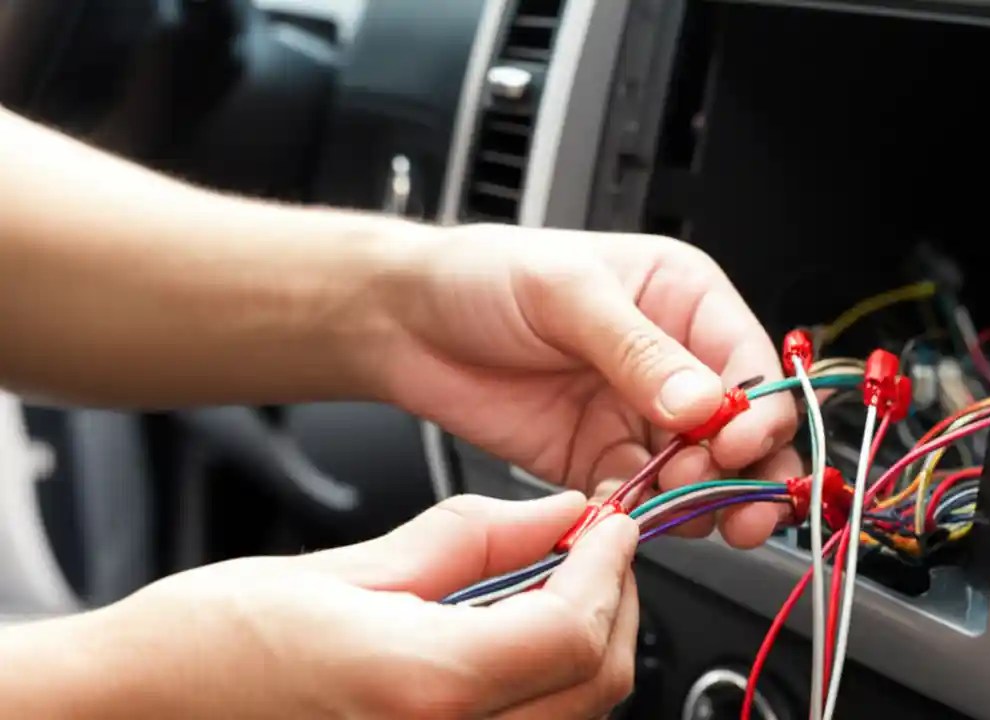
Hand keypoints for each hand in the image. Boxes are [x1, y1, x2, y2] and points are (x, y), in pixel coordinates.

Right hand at [35, 494, 636, 719]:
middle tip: (593, 545)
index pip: (574, 632)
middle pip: (593, 684)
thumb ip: (469, 542)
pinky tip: (514, 635)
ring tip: (556, 581)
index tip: (610, 523)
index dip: (610, 568)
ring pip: (572, 717)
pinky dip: (544, 684)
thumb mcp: (347, 569)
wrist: (134, 714)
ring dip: (585, 644)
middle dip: (613, 604)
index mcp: (422, 688)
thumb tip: (555, 514)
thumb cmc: (206, 647)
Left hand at [374, 225, 801, 546]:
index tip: (736, 444)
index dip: (757, 410)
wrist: (405, 321)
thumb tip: (703, 402)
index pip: (749, 362)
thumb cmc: (484, 276)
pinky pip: (639, 498)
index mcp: (682, 299)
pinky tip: (624, 511)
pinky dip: (640, 514)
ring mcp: (636, 415)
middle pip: (739, 428)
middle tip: (734, 504)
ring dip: (699, 497)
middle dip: (744, 471)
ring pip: (698, 471)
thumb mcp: (567, 293)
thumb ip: (638, 350)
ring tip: (680, 503)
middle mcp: (671, 360)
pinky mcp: (598, 459)